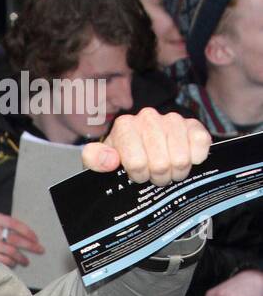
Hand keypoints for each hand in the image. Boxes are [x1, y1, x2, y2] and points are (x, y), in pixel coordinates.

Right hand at [0, 212, 44, 266]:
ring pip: (9, 250)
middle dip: (28, 245)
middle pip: (12, 238)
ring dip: (20, 257)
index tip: (36, 239)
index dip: (26, 231)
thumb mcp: (2, 228)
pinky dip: (10, 262)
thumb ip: (13, 229)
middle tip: (39, 250)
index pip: (13, 223)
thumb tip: (33, 240)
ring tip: (26, 261)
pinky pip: (1, 260)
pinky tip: (14, 263)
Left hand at [81, 107, 211, 183]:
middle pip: (160, 163)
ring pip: (180, 159)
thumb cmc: (120, 160)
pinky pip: (201, 143)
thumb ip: (95, 159)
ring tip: (168, 171)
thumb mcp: (99, 163)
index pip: (137, 162)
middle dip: (158, 177)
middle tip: (154, 177)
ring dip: (175, 172)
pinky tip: (187, 160)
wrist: (142, 153)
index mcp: (125, 126)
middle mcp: (148, 118)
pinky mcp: (193, 125)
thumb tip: (110, 160)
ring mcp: (172, 119)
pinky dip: (196, 159)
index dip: (139, 175)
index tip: (137, 176)